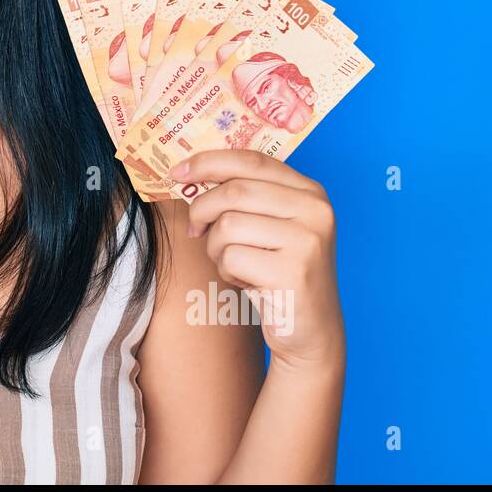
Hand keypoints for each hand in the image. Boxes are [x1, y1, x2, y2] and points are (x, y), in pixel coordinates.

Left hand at [169, 149, 343, 372]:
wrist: (312, 332)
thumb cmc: (279, 274)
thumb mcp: (270, 227)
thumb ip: (243, 197)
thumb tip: (186, 173)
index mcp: (310, 191)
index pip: (251, 160)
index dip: (208, 162)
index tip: (176, 172)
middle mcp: (315, 210)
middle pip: (233, 192)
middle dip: (202, 211)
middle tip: (196, 231)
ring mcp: (307, 241)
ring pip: (227, 226)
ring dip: (217, 249)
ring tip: (236, 264)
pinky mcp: (293, 272)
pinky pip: (232, 258)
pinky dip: (227, 272)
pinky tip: (248, 282)